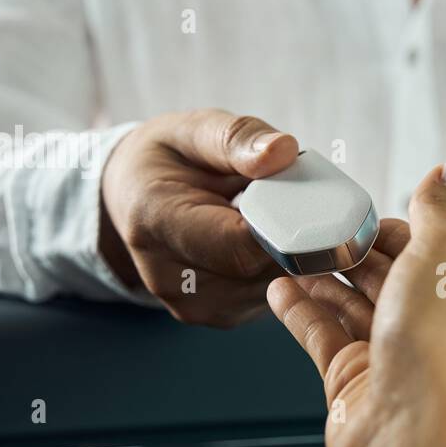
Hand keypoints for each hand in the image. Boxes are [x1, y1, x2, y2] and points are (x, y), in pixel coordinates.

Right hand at [99, 108, 299, 326]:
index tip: (312, 202)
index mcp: (155, 221)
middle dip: (294, 236)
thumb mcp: (193, 130)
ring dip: (291, 254)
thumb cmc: (167, 159)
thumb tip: (283, 150)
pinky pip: (274, 297)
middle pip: (262, 270)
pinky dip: (280, 268)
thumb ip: (238, 137)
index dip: (285, 228)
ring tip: (275, 218)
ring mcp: (196, 305)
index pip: (239, 245)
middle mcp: (170, 278)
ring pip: (276, 288)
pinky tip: (267, 242)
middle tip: (302, 200)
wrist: (133, 197)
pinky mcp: (219, 316)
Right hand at [266, 160, 445, 446]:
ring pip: (348, 303)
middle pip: (383, 273)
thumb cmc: (437, 346)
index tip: (353, 205)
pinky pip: (321, 335)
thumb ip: (438, 209)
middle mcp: (427, 321)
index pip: (423, 243)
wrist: (412, 433)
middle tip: (310, 222)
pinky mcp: (351, 380)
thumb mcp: (443, 253)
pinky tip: (279, 288)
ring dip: (319, 276)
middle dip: (348, 247)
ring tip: (286, 247)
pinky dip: (300, 311)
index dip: (389, 224)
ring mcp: (388, 352)